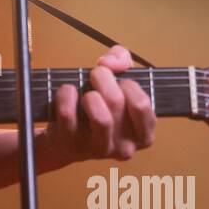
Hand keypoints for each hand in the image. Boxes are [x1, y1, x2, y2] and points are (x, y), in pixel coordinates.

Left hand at [40, 45, 154, 167]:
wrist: (65, 136)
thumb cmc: (98, 106)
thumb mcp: (117, 80)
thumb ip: (121, 60)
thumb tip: (110, 63)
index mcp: (142, 135)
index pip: (142, 104)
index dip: (128, 84)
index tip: (119, 81)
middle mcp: (124, 147)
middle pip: (116, 102)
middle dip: (102, 78)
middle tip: (96, 75)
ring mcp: (98, 149)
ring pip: (100, 118)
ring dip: (89, 94)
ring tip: (86, 93)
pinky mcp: (72, 145)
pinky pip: (68, 114)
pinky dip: (66, 94)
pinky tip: (68, 94)